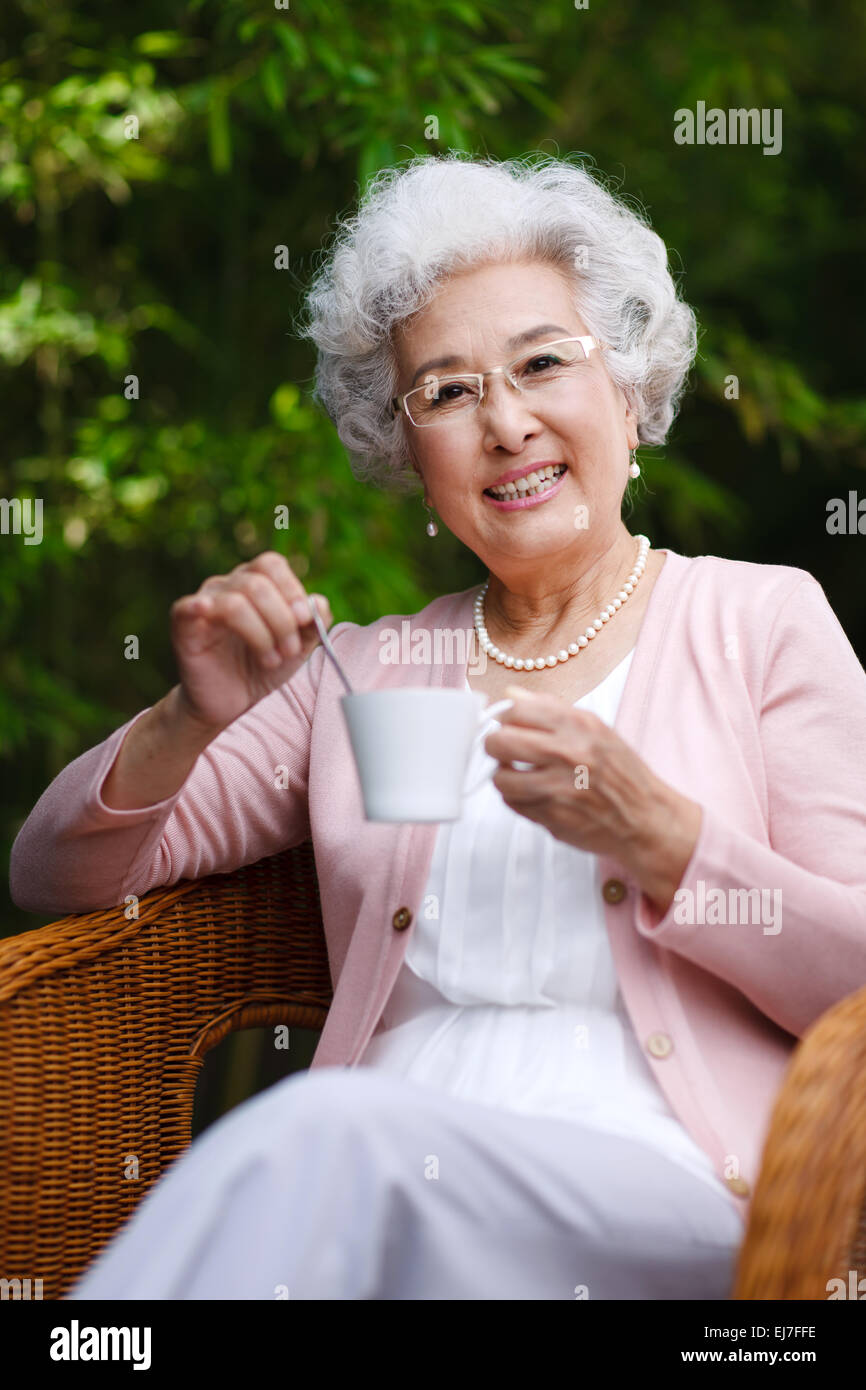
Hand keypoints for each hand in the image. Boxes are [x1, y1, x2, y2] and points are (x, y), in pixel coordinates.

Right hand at [170, 551, 332, 732]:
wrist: (230, 701)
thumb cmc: (260, 668)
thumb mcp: (297, 648)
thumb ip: (313, 624)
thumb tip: (317, 603)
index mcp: (254, 582)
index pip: (272, 565)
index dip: (292, 591)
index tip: (304, 622)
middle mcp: (226, 585)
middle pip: (257, 583)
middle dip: (282, 621)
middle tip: (289, 651)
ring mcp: (203, 602)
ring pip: (235, 601)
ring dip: (262, 635)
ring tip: (271, 660)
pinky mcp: (183, 625)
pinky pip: (188, 607)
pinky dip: (203, 608)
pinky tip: (210, 614)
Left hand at [483, 685, 701, 914]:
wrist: (646, 819)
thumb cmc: (622, 774)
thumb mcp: (596, 730)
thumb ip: (550, 710)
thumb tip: (510, 694)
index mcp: (579, 725)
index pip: (517, 710)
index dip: (505, 717)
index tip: (507, 724)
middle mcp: (568, 753)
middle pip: (500, 742)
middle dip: (495, 746)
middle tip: (503, 750)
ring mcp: (558, 788)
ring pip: (500, 778)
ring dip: (504, 777)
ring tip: (516, 775)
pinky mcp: (552, 817)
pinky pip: (513, 805)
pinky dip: (517, 800)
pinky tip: (532, 795)